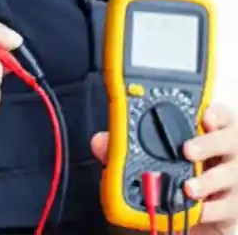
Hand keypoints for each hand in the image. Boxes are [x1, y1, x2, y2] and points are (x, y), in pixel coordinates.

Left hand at [93, 104, 237, 233]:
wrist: (190, 212)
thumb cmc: (175, 174)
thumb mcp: (149, 156)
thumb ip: (125, 146)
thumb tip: (102, 142)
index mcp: (207, 133)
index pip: (219, 115)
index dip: (214, 113)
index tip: (204, 115)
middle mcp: (225, 153)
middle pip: (227, 141)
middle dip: (208, 143)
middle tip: (187, 150)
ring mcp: (231, 179)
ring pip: (228, 175)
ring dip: (207, 181)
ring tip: (188, 186)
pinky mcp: (231, 206)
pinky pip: (225, 207)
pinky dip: (209, 209)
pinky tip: (197, 209)